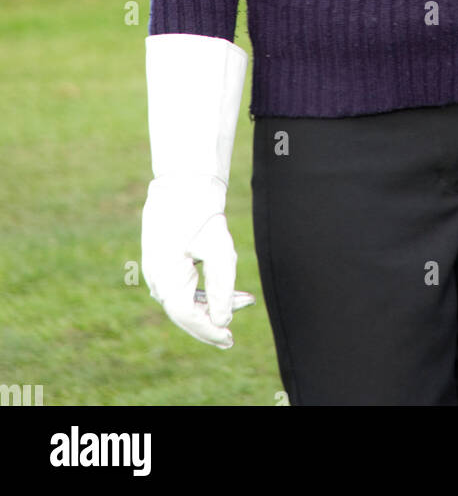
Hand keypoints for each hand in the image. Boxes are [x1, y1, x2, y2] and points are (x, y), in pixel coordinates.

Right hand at [142, 174, 254, 347]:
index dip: (209, 330)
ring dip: (210, 303)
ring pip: (183, 298)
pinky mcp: (161, 259)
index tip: (229, 339)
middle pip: (184, 311)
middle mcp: (155, 277)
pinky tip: (224, 288)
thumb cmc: (201, 210)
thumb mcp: (219, 249)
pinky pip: (180, 284)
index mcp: (165, 277)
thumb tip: (223, 320)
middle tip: (236, 331)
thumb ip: (221, 287)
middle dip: (212, 319)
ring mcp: (155, 268)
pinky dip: (202, 289)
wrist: (184, 177)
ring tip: (244, 300)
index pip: (187, 317)